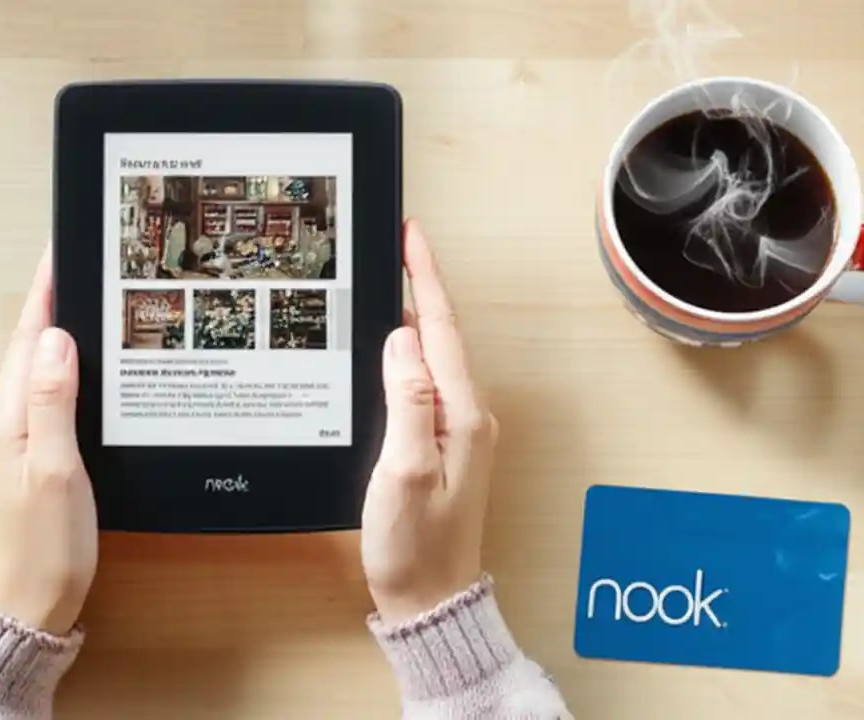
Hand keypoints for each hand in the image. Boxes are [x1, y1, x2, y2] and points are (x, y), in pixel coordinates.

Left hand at [0, 248, 97, 634]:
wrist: (25, 609)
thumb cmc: (46, 548)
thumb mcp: (56, 471)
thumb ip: (54, 402)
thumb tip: (56, 338)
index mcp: (5, 421)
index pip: (28, 342)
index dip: (46, 296)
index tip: (60, 252)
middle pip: (28, 352)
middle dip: (52, 307)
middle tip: (81, 268)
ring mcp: (6, 445)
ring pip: (34, 376)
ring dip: (55, 339)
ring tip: (83, 305)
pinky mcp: (20, 463)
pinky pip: (41, 402)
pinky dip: (60, 376)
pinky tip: (80, 372)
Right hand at [362, 221, 498, 623]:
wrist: (431, 601)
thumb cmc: (417, 546)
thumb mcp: (406, 469)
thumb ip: (407, 399)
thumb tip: (402, 339)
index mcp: (463, 416)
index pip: (442, 329)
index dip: (425, 278)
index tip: (413, 236)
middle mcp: (469, 417)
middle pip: (443, 336)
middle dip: (421, 286)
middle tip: (398, 244)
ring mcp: (459, 432)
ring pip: (436, 358)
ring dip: (417, 319)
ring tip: (393, 280)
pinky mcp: (445, 446)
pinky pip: (428, 384)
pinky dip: (411, 357)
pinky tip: (394, 350)